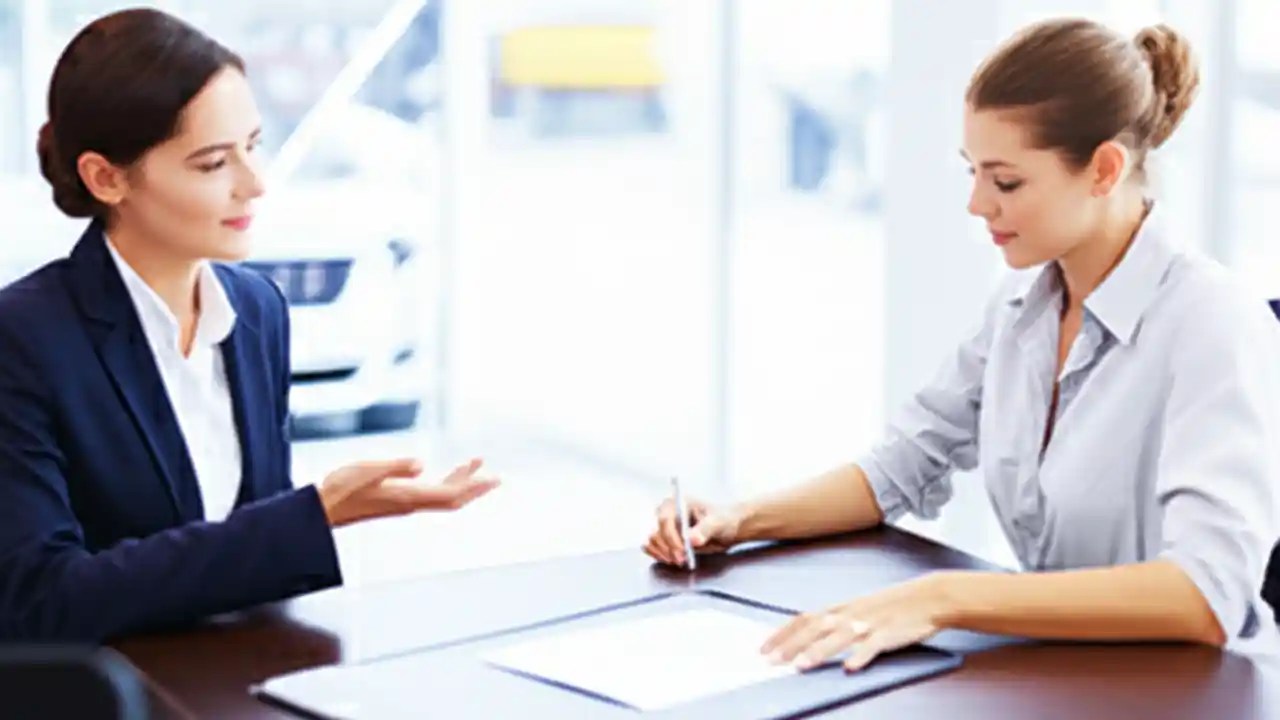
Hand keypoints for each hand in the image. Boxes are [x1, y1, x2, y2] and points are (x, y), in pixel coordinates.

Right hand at [318, 457, 499, 527]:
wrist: (322, 509)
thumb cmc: (341, 489)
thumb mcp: (366, 471)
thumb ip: (395, 467)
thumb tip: (422, 465)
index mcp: (408, 495)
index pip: (450, 494)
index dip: (474, 487)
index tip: (494, 479)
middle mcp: (411, 502)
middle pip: (452, 498)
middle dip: (475, 487)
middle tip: (496, 476)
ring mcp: (404, 502)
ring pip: (442, 495)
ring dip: (461, 481)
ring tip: (475, 464)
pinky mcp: (396, 499)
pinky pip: (429, 492)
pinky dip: (444, 481)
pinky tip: (442, 471)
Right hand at [643, 497, 741, 565]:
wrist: (727, 529)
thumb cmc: (722, 520)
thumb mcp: (718, 522)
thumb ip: (705, 529)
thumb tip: (692, 540)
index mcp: (677, 502)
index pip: (665, 519)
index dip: (671, 537)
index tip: (682, 551)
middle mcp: (667, 513)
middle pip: (657, 532)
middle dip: (668, 548)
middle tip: (682, 560)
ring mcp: (664, 527)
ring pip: (652, 541)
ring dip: (662, 553)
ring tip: (679, 561)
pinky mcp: (664, 539)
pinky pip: (651, 547)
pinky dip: (657, 555)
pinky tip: (670, 560)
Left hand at [761, 573, 954, 671]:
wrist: (928, 596)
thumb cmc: (892, 606)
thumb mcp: (860, 609)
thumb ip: (837, 621)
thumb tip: (811, 637)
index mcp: (842, 608)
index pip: (804, 618)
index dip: (782, 633)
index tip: (763, 649)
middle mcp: (851, 613)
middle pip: (815, 628)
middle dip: (791, 645)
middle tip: (771, 661)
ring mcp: (870, 623)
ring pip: (840, 637)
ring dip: (819, 652)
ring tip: (801, 666)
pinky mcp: (891, 634)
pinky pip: (874, 646)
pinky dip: (861, 656)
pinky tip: (850, 668)